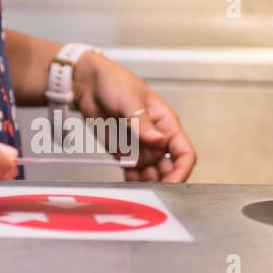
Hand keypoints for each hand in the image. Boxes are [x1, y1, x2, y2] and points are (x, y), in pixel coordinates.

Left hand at [72, 52, 196, 182]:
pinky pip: (133, 173)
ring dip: (147, 184)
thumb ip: (143, 122)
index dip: (181, 170)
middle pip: (169, 168)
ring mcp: (141, 147)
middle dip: (163, 182)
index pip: (184, 152)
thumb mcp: (130, 99)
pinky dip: (132, 181)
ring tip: (138, 188)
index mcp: (166, 123)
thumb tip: (160, 140)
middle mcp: (156, 139)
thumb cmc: (115, 81)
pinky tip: (129, 185)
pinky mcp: (124, 153)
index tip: (172, 183)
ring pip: (151, 174)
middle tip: (152, 191)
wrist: (88, 83)